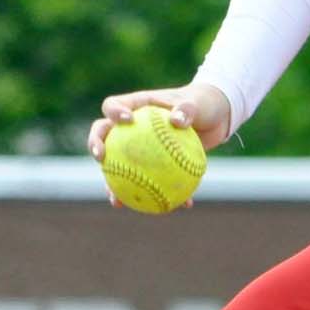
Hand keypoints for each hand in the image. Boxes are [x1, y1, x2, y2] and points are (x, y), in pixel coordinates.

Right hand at [87, 82, 231, 207]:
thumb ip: (187, 110)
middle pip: (103, 135)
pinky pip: (150, 181)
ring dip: (114, 185)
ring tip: (117, 201)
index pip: (112, 106)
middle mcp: (130, 127)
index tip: (125, 122)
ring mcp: (138, 146)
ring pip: (118, 167)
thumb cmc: (201, 103)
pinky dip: (159, 195)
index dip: (112, 113)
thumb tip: (176, 121)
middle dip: (95, 145)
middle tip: (101, 159)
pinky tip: (176, 206)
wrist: (214, 116)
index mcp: (136, 106)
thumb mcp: (197, 104)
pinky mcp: (152, 164)